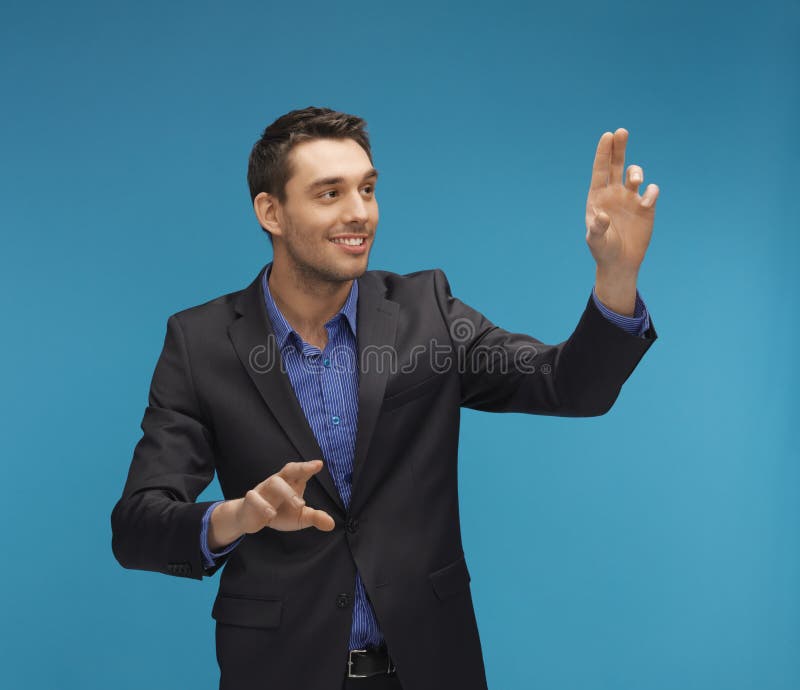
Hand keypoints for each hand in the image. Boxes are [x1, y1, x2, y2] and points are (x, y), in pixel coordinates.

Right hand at [235, 459, 335, 533]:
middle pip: (289, 470)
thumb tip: (331, 524)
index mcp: (292, 483)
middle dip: (300, 468)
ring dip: (287, 492)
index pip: (301, 471)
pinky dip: (263, 505)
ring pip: (274, 482)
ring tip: (299, 505)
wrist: (252, 518)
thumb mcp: (300, 517)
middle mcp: (278, 482)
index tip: (319, 464)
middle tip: (312, 471)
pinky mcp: (251, 500)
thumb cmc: (280, 513)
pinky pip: (254, 498)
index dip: (309, 467)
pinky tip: (271, 514)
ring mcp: (264, 489)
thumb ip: (315, 518)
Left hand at [585, 128, 659, 276]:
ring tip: (635, 181)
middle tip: (622, 131)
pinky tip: (646, 201)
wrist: (620, 262)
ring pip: (635, 174)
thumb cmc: (603, 251)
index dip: (604, 152)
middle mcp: (614, 193)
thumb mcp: (596, 241)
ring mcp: (630, 199)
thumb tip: (602, 216)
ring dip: (636, 172)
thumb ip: (597, 228)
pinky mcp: (646, 207)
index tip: (608, 136)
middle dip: (619, 147)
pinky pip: (651, 191)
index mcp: (598, 196)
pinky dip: (651, 191)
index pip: (601, 170)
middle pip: (617, 164)